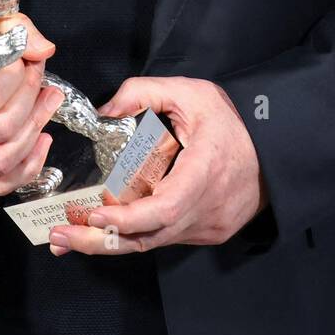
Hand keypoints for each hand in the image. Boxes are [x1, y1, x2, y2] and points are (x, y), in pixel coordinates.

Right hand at [0, 15, 65, 194]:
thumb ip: (13, 30)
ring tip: (49, 102)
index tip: (25, 59)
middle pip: (3, 128)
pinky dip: (27, 167)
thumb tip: (44, 51)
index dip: (19, 76)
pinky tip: (42, 139)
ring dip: (35, 129)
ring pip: (3, 158)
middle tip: (41, 75)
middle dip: (32, 99)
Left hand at [48, 76, 268, 255]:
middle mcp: (207, 207)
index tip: (94, 215)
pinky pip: (166, 237)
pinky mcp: (208, 232)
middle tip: (60, 239)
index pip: (164, 208)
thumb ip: (144, 91)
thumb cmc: (232, 121)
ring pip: (154, 242)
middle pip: (149, 237)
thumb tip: (106, 110)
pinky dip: (135, 236)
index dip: (127, 218)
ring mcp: (209, 225)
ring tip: (69, 238)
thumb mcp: (191, 92)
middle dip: (100, 241)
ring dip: (111, 242)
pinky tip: (105, 230)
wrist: (274, 150)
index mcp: (205, 170)